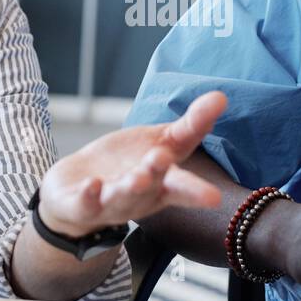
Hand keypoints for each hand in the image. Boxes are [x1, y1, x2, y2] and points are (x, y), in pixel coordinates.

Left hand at [37, 91, 226, 237]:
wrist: (78, 190)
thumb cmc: (130, 164)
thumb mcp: (162, 142)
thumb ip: (192, 125)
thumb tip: (222, 96)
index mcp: (164, 184)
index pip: (183, 188)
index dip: (197, 193)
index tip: (214, 197)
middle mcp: (140, 196)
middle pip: (151, 187)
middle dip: (156, 174)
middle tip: (162, 159)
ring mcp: (111, 203)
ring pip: (121, 197)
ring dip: (129, 188)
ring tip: (138, 176)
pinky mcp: (82, 204)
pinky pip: (85, 203)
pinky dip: (89, 195)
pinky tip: (92, 184)